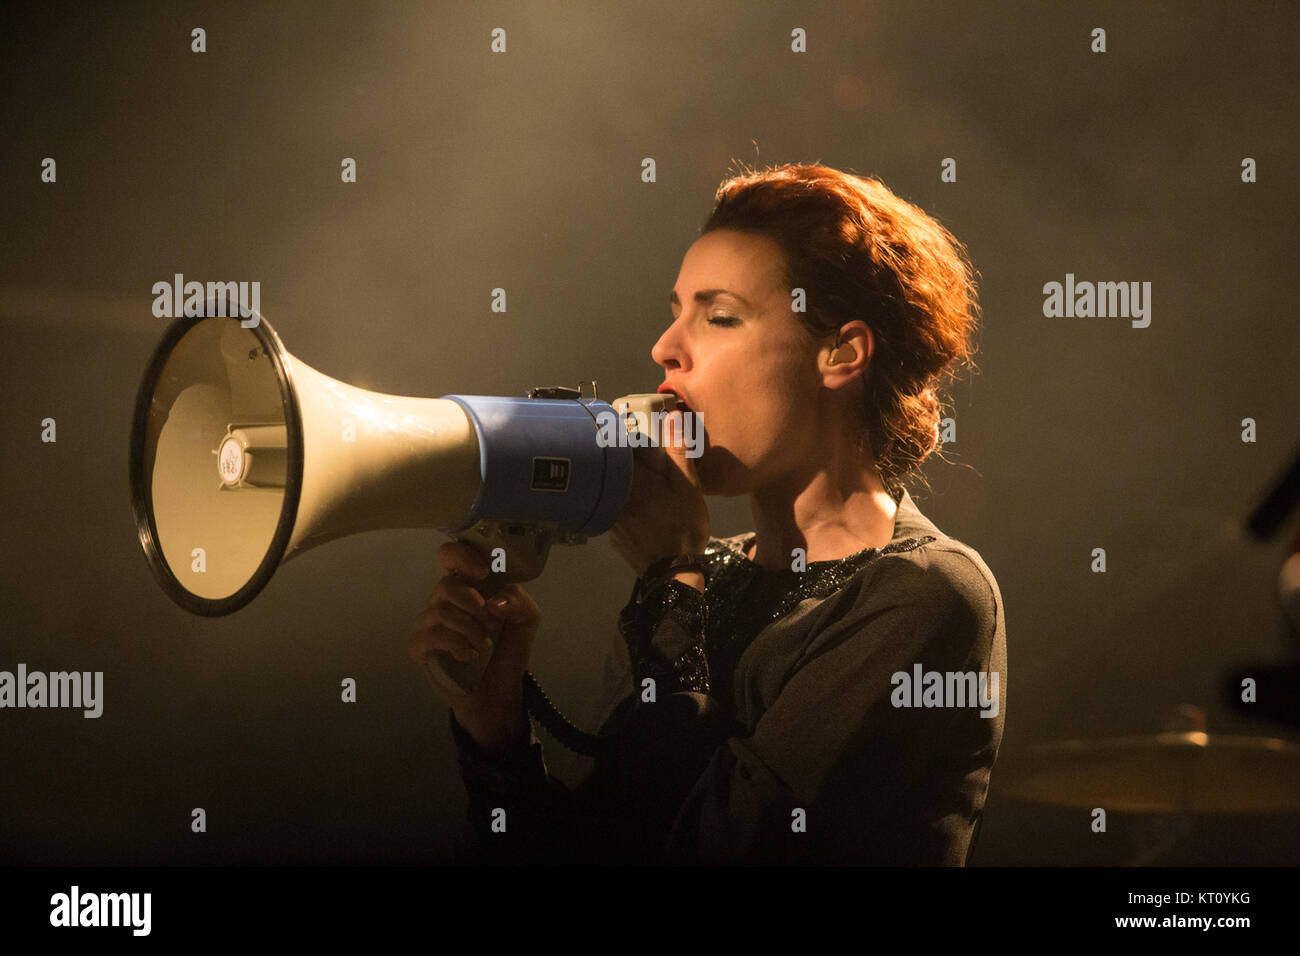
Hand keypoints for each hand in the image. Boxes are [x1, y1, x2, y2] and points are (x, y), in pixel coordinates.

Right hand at [408, 540, 540, 756]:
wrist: (499, 690)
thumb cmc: (508, 649)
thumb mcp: (527, 619)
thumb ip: (519, 601)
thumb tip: (495, 601)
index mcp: (467, 585)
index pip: (449, 555)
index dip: (461, 556)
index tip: (482, 572)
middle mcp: (443, 599)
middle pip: (446, 585)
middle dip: (474, 604)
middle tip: (490, 622)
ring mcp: (428, 622)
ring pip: (441, 611)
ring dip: (471, 630)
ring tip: (484, 645)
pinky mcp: (420, 647)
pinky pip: (431, 636)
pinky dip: (456, 645)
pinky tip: (469, 656)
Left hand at [609, 409, 709, 574]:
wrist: (673, 574)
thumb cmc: (684, 529)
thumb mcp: (690, 488)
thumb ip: (679, 452)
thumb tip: (673, 419)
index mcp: (631, 480)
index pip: (616, 447)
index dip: (623, 435)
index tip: (632, 431)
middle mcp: (615, 496)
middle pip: (614, 469)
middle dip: (627, 462)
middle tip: (646, 464)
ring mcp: (611, 517)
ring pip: (614, 491)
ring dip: (625, 485)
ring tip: (647, 489)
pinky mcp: (613, 534)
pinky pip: (616, 511)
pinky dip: (626, 507)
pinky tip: (644, 513)